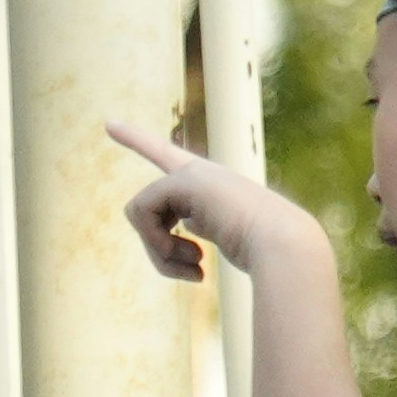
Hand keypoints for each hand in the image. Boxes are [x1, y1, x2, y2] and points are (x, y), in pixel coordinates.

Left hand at [107, 122, 297, 285]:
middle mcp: (200, 172)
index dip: (138, 141)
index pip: (169, 158)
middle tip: (194, 272)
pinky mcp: (185, 180)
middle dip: (158, 249)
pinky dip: (158, 243)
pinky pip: (142, 212)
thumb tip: (187, 219)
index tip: (109, 124)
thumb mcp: (231, 240)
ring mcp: (192, 173)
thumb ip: (205, 224)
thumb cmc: (269, 253)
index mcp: (213, 185)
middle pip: (144, 209)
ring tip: (196, 266)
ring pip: (140, 213)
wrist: (287, 248)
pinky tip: (197, 257)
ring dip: (160, 251)